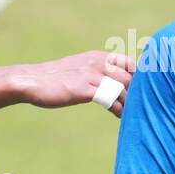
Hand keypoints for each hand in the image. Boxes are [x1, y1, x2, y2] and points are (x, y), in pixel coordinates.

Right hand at [0, 52, 135, 117]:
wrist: (32, 80)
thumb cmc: (55, 78)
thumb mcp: (80, 68)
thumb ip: (97, 72)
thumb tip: (113, 84)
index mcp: (98, 57)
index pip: (130, 63)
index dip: (139, 78)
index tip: (142, 92)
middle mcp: (98, 63)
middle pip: (130, 77)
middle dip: (137, 93)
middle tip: (141, 107)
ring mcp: (91, 75)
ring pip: (123, 87)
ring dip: (130, 102)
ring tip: (132, 114)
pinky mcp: (84, 89)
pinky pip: (110, 99)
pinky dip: (119, 109)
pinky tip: (120, 116)